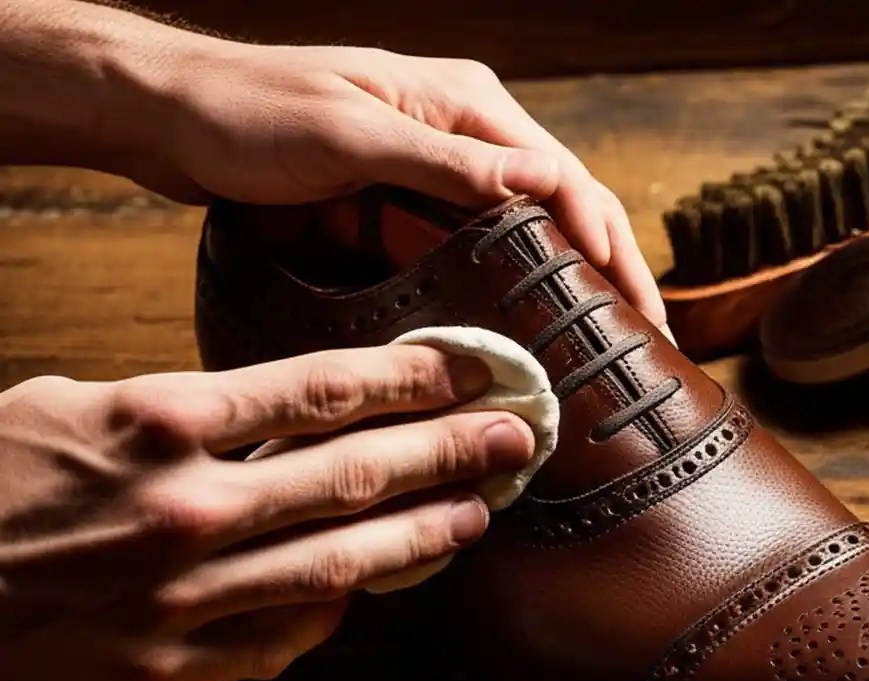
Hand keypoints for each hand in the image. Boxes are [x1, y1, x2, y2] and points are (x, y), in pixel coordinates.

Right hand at [0, 345, 532, 680]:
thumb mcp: (71, 410)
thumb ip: (183, 416)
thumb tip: (272, 422)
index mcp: (159, 424)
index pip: (322, 389)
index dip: (413, 376)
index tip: (472, 365)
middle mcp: (188, 508)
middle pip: (356, 471)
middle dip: (452, 449)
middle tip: (519, 434)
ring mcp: (182, 595)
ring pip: (341, 560)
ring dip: (424, 533)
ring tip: (480, 511)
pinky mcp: (165, 667)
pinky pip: (282, 638)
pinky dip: (336, 611)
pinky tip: (374, 588)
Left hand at [140, 38, 665, 331]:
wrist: (171, 113)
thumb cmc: (248, 113)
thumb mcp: (350, 137)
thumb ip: (447, 164)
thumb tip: (544, 181)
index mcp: (465, 104)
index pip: (564, 176)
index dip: (608, 244)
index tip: (638, 307)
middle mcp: (465, 131)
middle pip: (562, 201)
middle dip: (610, 264)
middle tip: (648, 333)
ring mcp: (438, 165)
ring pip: (526, 226)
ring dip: (569, 274)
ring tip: (607, 337)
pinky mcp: (408, 195)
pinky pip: (477, 240)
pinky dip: (512, 276)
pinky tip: (531, 315)